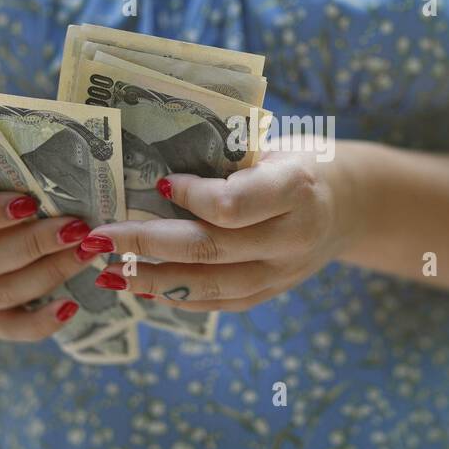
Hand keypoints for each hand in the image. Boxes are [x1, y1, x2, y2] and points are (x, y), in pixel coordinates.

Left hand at [81, 148, 364, 311]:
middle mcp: (292, 237)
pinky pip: (219, 303)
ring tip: (107, 272)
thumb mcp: (273, 145)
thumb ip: (225, 156)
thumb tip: (148, 162)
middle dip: (145, 244)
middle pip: (209, 249)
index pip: (231, 205)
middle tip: (97, 238)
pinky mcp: (273, 293)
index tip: (158, 184)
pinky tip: (141, 286)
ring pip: (209, 286)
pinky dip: (177, 296)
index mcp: (295, 187)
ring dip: (152, 281)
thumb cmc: (297, 161)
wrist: (350, 204)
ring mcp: (283, 272)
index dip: (189, 197)